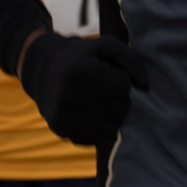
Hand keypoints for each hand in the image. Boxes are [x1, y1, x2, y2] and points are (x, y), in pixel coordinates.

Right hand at [18, 32, 150, 145]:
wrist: (42, 70)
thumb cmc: (81, 56)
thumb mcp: (106, 46)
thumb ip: (131, 59)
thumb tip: (145, 87)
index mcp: (82, 72)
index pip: (123, 85)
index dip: (120, 78)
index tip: (106, 73)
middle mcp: (71, 97)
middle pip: (120, 107)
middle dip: (118, 97)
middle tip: (103, 88)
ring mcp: (65, 116)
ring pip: (112, 128)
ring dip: (112, 116)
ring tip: (99, 102)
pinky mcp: (61, 130)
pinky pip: (96, 139)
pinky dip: (98, 129)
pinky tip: (90, 114)